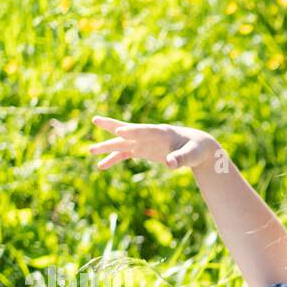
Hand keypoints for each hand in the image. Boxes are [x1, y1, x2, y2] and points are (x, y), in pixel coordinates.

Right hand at [89, 115, 223, 171]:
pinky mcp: (142, 150)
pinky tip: (101, 166)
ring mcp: (144, 142)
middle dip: (112, 126)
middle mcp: (149, 135)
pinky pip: (125, 154)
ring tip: (90, 150)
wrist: (196, 149)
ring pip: (122, 143)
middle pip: (127, 130)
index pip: (144, 130)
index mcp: (162, 132)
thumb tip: (170, 165)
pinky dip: (114, 159)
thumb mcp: (192, 155)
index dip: (133, 130)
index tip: (120, 130)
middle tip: (95, 120)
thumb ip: (181, 159)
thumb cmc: (196, 149)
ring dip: (107, 147)